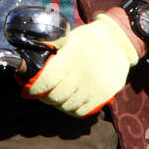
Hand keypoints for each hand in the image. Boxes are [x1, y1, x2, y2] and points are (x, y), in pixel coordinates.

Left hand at [22, 13, 138, 116]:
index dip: (36, 89)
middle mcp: (82, 73)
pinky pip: (83, 111)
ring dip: (59, 105)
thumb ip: (52, 50)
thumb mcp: (68, 37)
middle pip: (56, 97)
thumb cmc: (88, 38)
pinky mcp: (105, 94)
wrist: (119, 40)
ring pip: (69, 106)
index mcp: (70, 57)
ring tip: (57, 99)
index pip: (47, 81)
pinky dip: (73, 109)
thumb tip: (29, 59)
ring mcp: (94, 86)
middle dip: (46, 98)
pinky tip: (70, 103)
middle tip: (43, 95)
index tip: (30, 91)